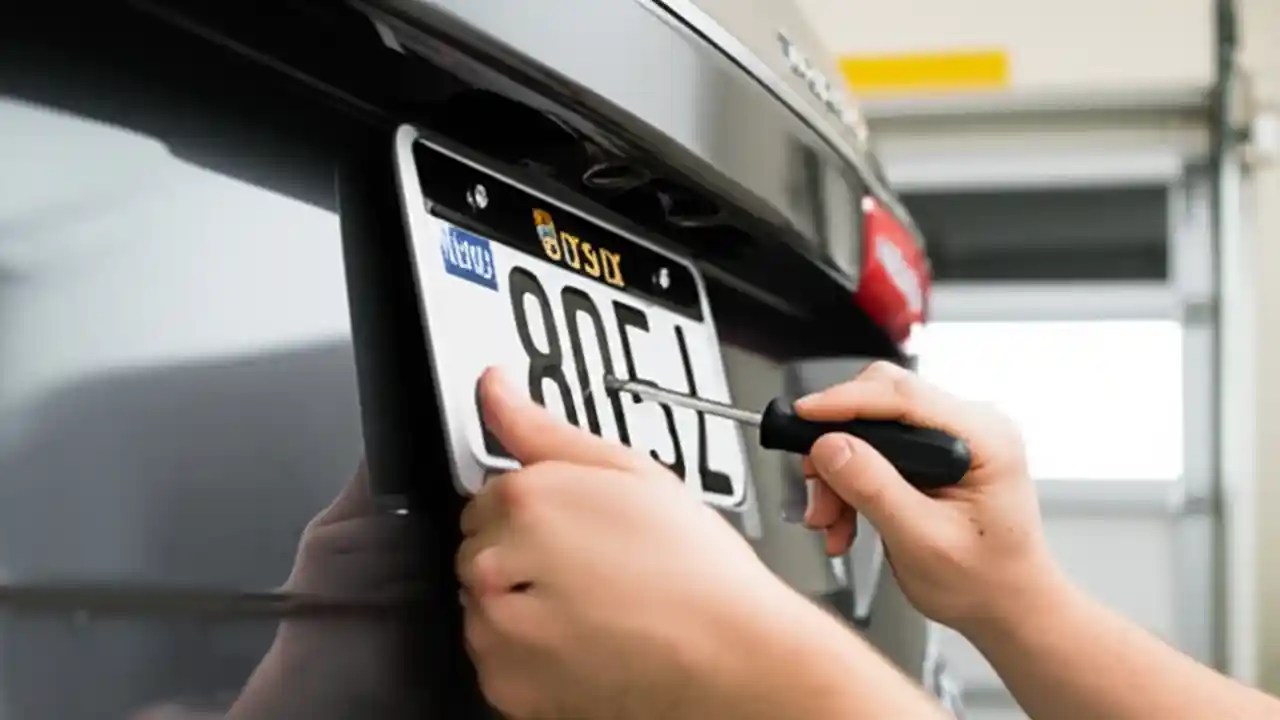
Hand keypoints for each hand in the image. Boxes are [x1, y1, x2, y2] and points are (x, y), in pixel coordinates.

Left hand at [458, 368, 902, 719]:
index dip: (540, 506)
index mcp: (526, 500)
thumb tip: (495, 386)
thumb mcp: (631, 472)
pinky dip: (523, 652)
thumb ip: (544, 428)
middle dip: (523, 550)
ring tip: (591, 603)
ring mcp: (497, 629)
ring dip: (518, 601)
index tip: (574, 522)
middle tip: (591, 563)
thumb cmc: (695, 571)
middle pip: (481, 545)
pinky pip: (493, 657)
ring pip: (481, 601)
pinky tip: (578, 639)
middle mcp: (496, 563)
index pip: (492, 491)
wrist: (728, 658)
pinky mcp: (505, 683)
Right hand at [796, 361, 1062, 633]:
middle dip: (837, 446)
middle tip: (814, 488)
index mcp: (983, 437)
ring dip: (838, 474)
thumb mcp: (922, 540)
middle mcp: (969, 426)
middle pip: (880, 403)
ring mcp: (949, 438)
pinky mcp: (930, 454)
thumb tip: (828, 445)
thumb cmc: (984, 580)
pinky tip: (844, 520)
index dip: (845, 401)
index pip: (903, 395)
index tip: (803, 416)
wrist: (1006, 607)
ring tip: (829, 521)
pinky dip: (850, 483)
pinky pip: (875, 450)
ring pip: (870, 428)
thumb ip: (875, 489)